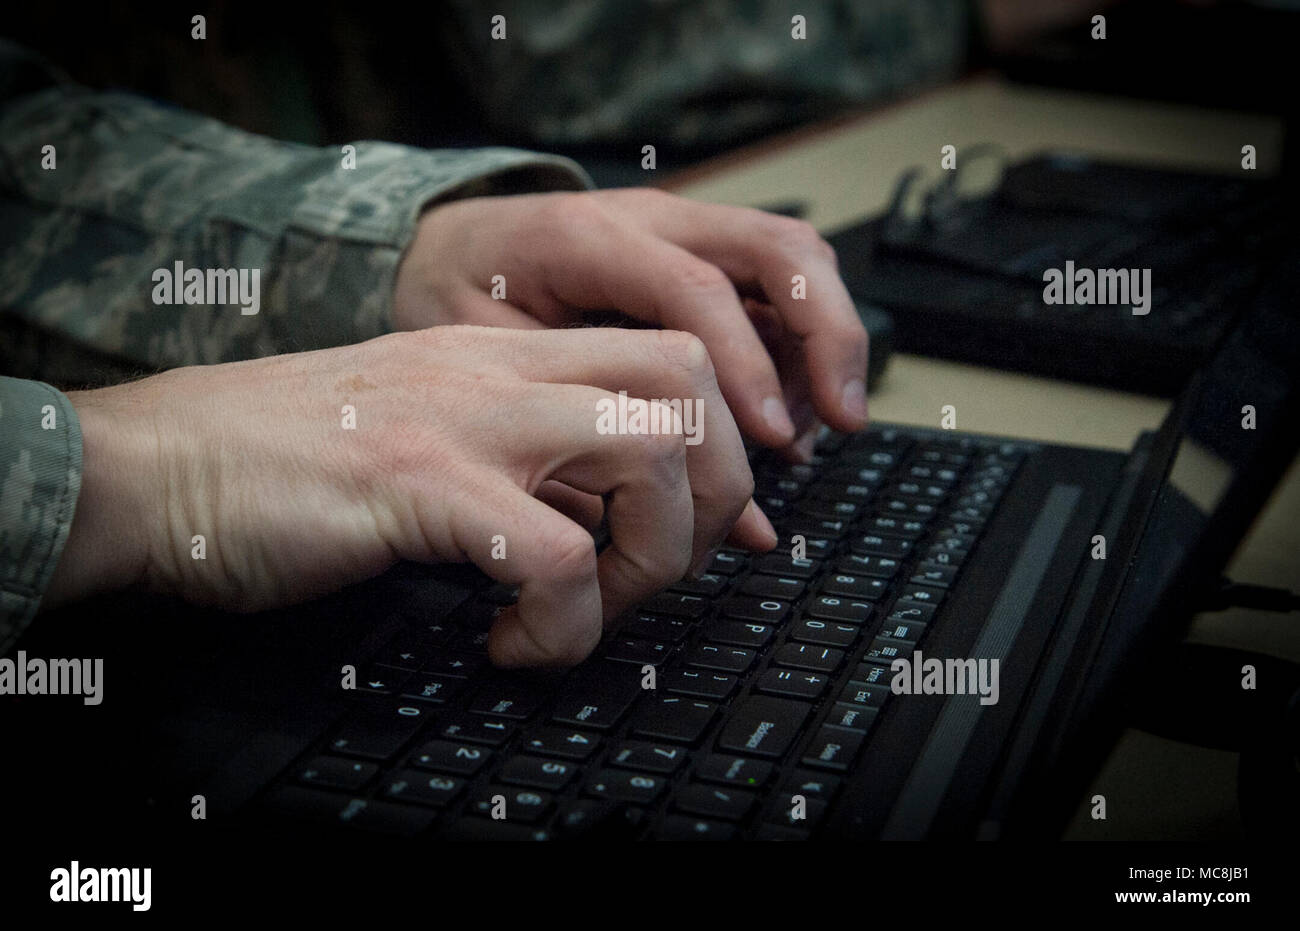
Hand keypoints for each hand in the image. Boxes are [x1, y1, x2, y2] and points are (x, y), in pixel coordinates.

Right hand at [45, 326, 775, 666]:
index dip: (719, 444)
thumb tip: (608, 524)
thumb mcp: (433, 433)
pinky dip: (564, 624)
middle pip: (690, 382)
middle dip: (714, 491)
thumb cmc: (290, 461)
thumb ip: (524, 457)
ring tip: (587, 609)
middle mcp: (501, 371)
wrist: (163, 461)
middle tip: (651, 569)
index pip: (673, 354)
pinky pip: (557, 556)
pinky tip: (513, 643)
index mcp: (508, 357)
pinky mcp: (418, 483)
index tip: (693, 528)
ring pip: (652, 454)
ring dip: (652, 557)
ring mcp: (464, 418)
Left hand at [393, 188, 868, 459]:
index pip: (696, 290)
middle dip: (829, 333)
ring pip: (794, 254)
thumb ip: (577, 434)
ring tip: (819, 427)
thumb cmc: (456, 302)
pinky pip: (776, 283)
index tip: (773, 439)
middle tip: (844, 417)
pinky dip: (801, 345)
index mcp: (589, 238)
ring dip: (828, 338)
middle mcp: (649, 220)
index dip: (745, 367)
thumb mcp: (489, 367)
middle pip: (778, 247)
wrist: (441, 245)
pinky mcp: (698, 253)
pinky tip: (789, 413)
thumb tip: (656, 509)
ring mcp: (682, 230)